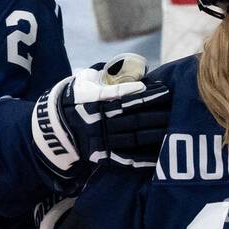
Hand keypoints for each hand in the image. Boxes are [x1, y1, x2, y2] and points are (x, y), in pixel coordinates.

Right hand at [31, 55, 171, 181]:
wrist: (51, 128)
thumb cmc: (72, 98)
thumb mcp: (84, 79)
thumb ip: (108, 73)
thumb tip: (136, 68)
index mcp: (94, 101)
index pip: (124, 97)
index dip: (146, 95)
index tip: (165, 90)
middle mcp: (100, 122)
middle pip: (134, 119)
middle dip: (158, 113)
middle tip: (178, 108)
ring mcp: (102, 141)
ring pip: (134, 138)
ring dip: (156, 133)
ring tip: (175, 126)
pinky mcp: (102, 157)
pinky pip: (126, 160)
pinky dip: (144, 158)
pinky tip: (160, 154)